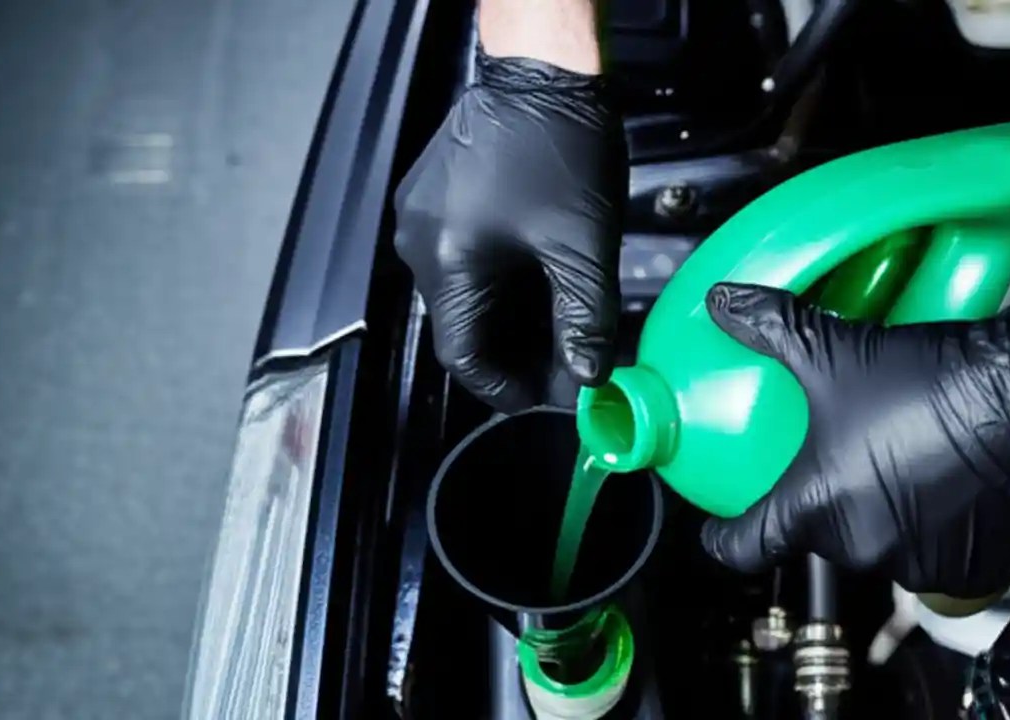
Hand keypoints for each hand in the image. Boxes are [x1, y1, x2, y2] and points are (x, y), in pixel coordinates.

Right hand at [395, 51, 625, 411]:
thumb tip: (589, 374)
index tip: (554, 393)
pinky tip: (541, 284)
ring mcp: (423, 220)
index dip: (512, 386)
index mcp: (448, 262)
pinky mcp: (435, 200)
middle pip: (465, 328)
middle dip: (519, 353)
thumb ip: (586, 319)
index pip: (466, 357)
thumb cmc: (559, 147)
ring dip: (514, 319)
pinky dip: (502, 284)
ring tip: (564, 324)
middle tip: (570, 361)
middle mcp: (420, 246)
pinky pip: (463, 261)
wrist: (542, 70)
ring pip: (466, 297)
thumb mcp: (583, 246)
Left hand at [699, 269, 1009, 596]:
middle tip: (836, 458)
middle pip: (820, 538)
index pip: (744, 548)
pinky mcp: (981, 568)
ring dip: (885, 513)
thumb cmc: (937, 383)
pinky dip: (938, 525)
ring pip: (884, 545)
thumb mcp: (836, 351)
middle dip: (823, 503)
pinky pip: (942, 554)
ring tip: (900, 460)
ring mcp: (927, 565)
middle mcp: (867, 548)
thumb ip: (770, 327)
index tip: (719, 531)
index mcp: (819, 508)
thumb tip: (724, 301)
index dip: (723, 538)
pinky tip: (949, 480)